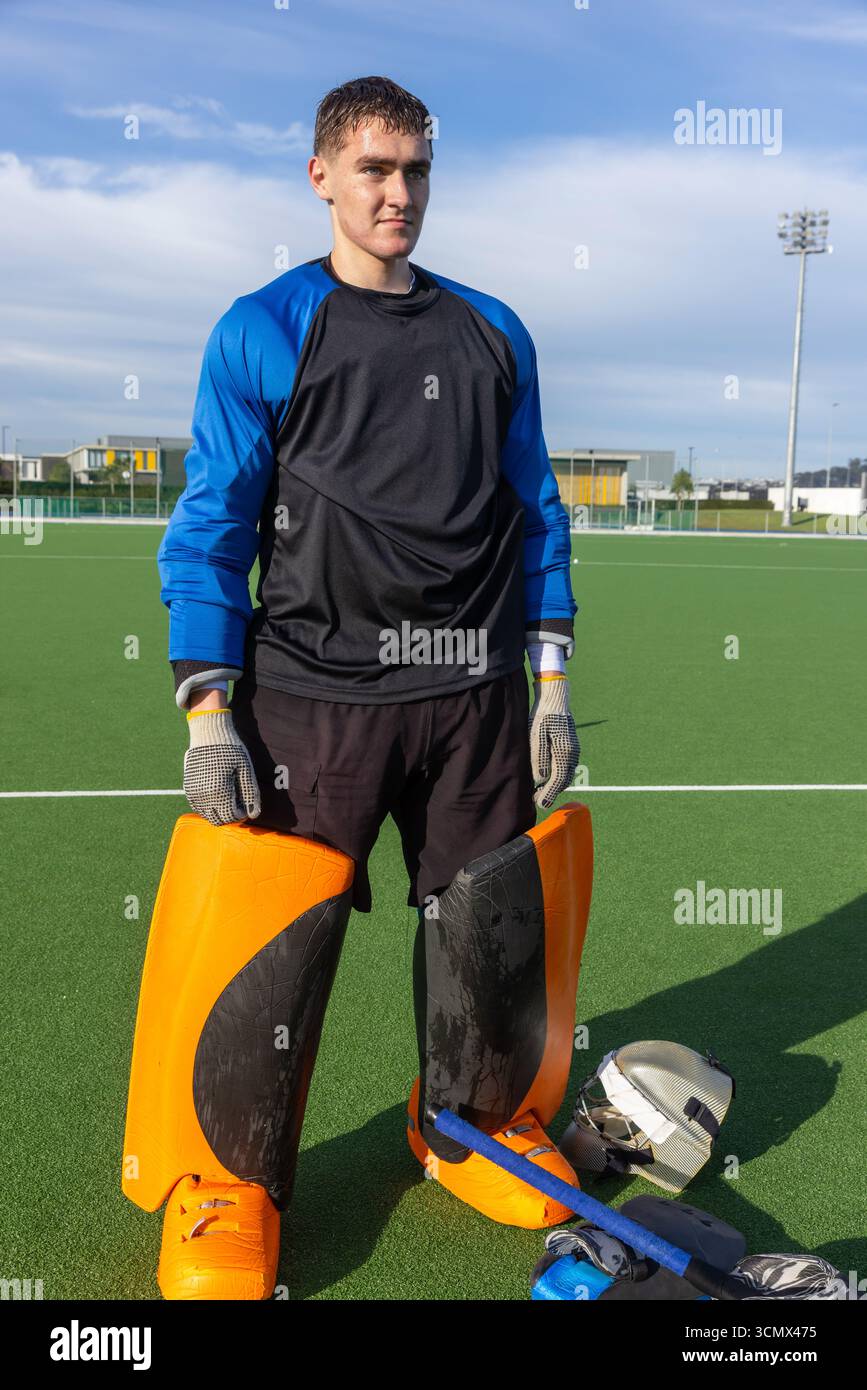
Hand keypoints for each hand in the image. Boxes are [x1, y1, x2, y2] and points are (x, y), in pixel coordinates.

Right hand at [183, 709, 261, 825]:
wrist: (208, 732)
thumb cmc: (231, 749)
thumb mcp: (245, 769)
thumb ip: (250, 793)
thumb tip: (254, 814)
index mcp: (219, 792)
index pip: (231, 816)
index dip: (242, 813)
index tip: (246, 801)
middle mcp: (203, 796)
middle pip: (218, 819)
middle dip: (230, 814)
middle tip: (238, 800)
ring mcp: (193, 792)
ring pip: (206, 814)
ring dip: (218, 810)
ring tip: (228, 793)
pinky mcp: (188, 787)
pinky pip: (198, 806)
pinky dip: (208, 805)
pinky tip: (217, 791)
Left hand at [528, 674, 579, 807]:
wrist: (555, 698)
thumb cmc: (542, 715)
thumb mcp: (535, 735)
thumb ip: (538, 757)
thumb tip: (540, 778)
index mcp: (565, 752)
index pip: (558, 780)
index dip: (548, 793)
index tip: (540, 803)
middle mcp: (572, 753)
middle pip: (563, 780)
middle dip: (551, 792)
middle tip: (536, 800)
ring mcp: (573, 750)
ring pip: (565, 775)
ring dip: (553, 784)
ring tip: (538, 790)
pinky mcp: (570, 746)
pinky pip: (565, 767)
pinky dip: (556, 775)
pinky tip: (545, 776)